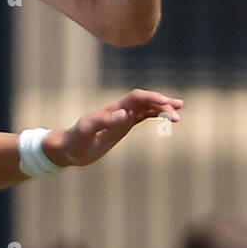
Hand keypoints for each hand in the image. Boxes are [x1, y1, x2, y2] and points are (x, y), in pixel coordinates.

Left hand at [43, 89, 182, 167]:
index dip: (153, 99)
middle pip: (145, 101)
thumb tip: (125, 113)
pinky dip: (155, 115)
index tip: (167, 105)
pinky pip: (142, 116)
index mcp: (112, 109)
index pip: (137, 98)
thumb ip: (104, 121)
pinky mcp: (122, 125)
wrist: (68, 149)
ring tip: (178, 115)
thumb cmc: (75, 141)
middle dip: (162, 104)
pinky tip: (165, 119)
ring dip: (161, 109)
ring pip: (146, 108)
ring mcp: (122, 117)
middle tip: (178, 113)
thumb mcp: (87, 131)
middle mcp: (119, 110)